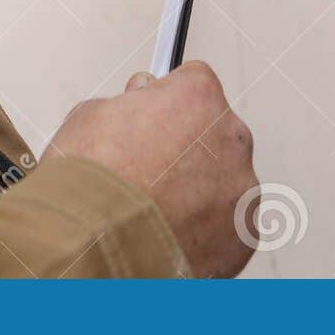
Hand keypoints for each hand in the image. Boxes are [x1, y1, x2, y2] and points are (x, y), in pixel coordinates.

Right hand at [44, 61, 258, 277]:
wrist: (95, 251)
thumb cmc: (89, 183)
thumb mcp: (91, 116)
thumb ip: (129, 102)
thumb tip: (140, 98)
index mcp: (198, 96)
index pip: (193, 83)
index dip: (166, 104)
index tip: (151, 121)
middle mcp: (231, 137)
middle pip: (213, 134)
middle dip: (187, 149)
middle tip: (147, 174)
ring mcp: (242, 189)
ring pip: (223, 183)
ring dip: (198, 194)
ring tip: (153, 215)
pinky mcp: (244, 237)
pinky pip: (228, 229)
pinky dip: (205, 235)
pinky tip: (168, 240)